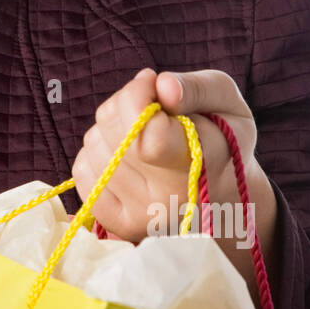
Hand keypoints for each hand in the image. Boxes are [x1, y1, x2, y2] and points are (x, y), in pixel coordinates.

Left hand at [72, 68, 275, 273]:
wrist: (223, 193)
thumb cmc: (222, 139)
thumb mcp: (226, 101)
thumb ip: (197, 88)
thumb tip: (161, 86)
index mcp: (200, 168)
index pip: (146, 136)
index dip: (138, 97)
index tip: (153, 85)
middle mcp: (167, 201)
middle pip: (115, 134)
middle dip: (125, 104)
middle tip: (152, 107)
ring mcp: (140, 216)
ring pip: (95, 147)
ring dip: (111, 127)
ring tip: (143, 133)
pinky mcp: (116, 223)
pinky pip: (83, 170)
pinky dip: (98, 152)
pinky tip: (127, 154)